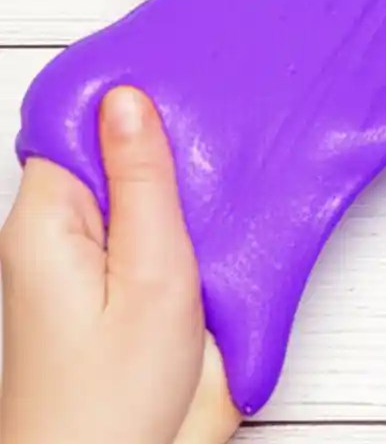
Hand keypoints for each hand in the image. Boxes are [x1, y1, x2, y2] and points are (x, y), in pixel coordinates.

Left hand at [0, 87, 239, 443]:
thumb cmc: (112, 402)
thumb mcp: (149, 274)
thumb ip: (143, 184)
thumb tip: (128, 101)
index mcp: (47, 223)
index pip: (75, 127)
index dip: (128, 103)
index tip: (183, 83)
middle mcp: (62, 241)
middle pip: (113, 161)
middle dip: (171, 150)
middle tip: (227, 135)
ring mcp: (93, 270)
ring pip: (143, 202)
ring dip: (189, 196)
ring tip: (237, 183)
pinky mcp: (125, 297)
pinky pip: (157, 242)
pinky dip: (194, 235)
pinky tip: (228, 234)